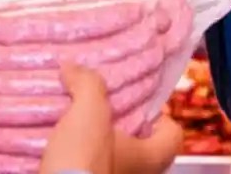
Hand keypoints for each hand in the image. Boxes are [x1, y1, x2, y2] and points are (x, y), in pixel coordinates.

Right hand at [40, 61, 183, 173]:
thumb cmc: (84, 158)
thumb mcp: (89, 111)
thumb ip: (88, 84)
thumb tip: (72, 67)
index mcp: (151, 158)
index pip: (173, 135)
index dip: (161, 117)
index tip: (140, 104)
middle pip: (140, 146)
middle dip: (121, 127)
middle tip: (98, 110)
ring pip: (112, 160)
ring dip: (96, 146)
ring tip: (71, 126)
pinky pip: (88, 170)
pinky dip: (78, 161)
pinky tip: (57, 148)